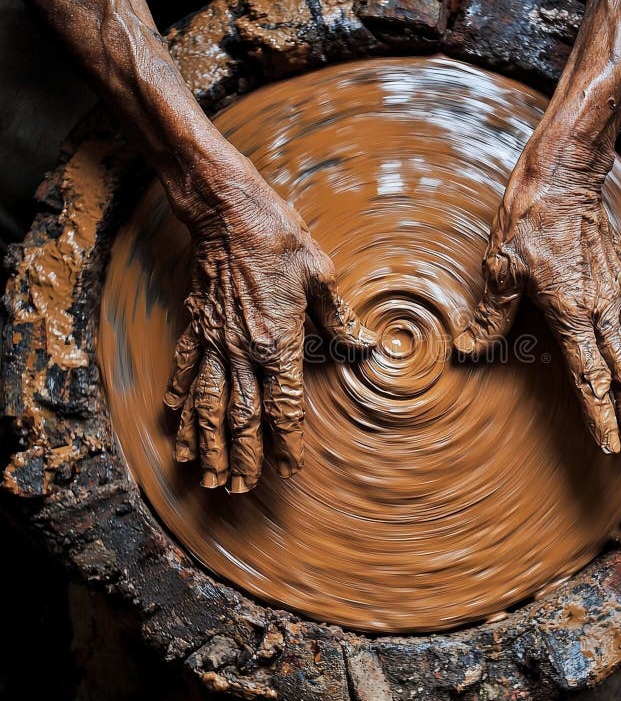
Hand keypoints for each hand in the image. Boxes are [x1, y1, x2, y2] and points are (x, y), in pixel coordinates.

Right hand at [163, 165, 375, 492]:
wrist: (228, 211)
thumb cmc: (279, 239)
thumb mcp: (321, 276)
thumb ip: (339, 319)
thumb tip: (366, 346)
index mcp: (279, 343)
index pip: (283, 408)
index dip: (286, 444)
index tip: (288, 469)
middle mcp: (243, 351)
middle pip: (241, 417)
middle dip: (242, 457)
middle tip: (238, 489)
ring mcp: (215, 341)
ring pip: (207, 403)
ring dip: (205, 441)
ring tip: (203, 472)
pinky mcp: (197, 326)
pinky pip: (185, 368)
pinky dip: (179, 397)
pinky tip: (174, 418)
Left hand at [454, 140, 620, 460]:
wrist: (564, 176)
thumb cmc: (528, 219)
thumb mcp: (500, 269)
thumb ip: (491, 315)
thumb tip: (468, 349)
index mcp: (570, 312)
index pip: (590, 376)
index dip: (601, 414)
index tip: (613, 446)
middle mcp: (601, 309)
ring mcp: (618, 294)